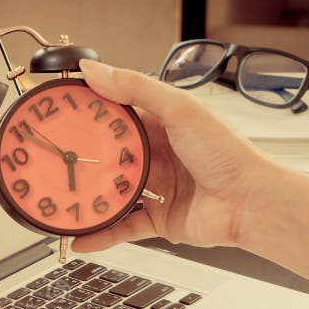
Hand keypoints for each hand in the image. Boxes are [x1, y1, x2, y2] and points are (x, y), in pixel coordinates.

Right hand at [74, 60, 308, 278]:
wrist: (251, 203)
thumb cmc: (227, 154)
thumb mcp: (180, 109)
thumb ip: (137, 89)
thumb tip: (96, 71)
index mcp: (165, 125)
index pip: (121, 117)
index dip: (93, 117)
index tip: (65, 116)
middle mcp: (161, 157)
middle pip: (114, 158)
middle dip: (87, 161)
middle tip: (58, 161)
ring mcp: (160, 190)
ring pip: (115, 194)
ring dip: (91, 199)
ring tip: (64, 200)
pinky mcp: (160, 220)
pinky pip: (125, 227)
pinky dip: (102, 234)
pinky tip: (81, 237)